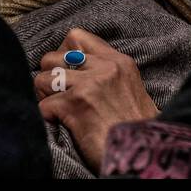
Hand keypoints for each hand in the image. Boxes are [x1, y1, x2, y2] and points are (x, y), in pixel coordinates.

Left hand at [34, 29, 156, 174]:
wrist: (148, 154)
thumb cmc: (138, 128)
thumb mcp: (131, 89)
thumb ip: (107, 74)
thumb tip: (75, 68)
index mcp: (119, 62)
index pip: (76, 37)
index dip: (63, 52)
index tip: (66, 71)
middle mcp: (104, 68)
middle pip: (52, 57)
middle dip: (49, 76)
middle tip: (56, 94)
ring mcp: (88, 86)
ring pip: (42, 79)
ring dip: (44, 96)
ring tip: (55, 109)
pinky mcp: (75, 106)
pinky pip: (43, 106)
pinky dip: (46, 117)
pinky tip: (57, 124)